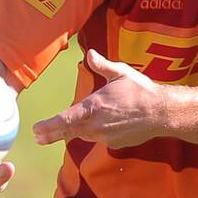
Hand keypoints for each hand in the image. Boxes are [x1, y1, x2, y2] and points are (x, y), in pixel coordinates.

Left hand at [32, 49, 167, 147]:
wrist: (161, 114)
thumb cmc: (141, 91)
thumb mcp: (120, 73)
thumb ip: (101, 65)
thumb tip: (89, 53)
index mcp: (92, 107)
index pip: (64, 120)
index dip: (48, 126)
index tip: (36, 130)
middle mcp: (95, 126)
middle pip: (68, 131)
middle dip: (52, 133)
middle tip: (38, 136)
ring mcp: (105, 137)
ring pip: (85, 134)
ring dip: (78, 129)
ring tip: (68, 126)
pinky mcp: (114, 144)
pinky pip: (100, 137)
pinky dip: (98, 131)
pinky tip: (108, 122)